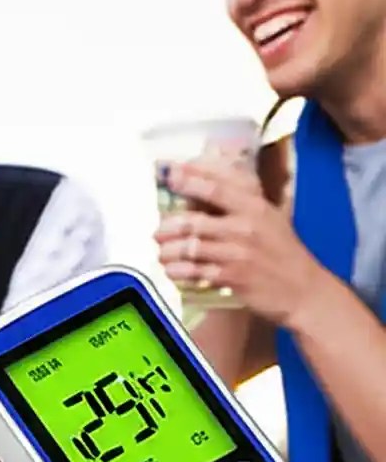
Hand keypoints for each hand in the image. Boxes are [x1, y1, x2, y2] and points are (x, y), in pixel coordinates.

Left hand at [154, 154, 328, 326]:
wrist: (304, 290)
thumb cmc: (282, 252)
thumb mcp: (268, 218)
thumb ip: (239, 202)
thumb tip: (202, 186)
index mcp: (255, 205)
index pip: (216, 184)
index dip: (189, 176)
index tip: (169, 171)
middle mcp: (246, 225)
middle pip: (194, 219)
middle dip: (168, 225)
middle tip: (157, 230)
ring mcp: (238, 252)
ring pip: (190, 247)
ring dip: (168, 250)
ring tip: (162, 252)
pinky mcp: (233, 276)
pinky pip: (195, 271)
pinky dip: (178, 271)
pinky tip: (171, 270)